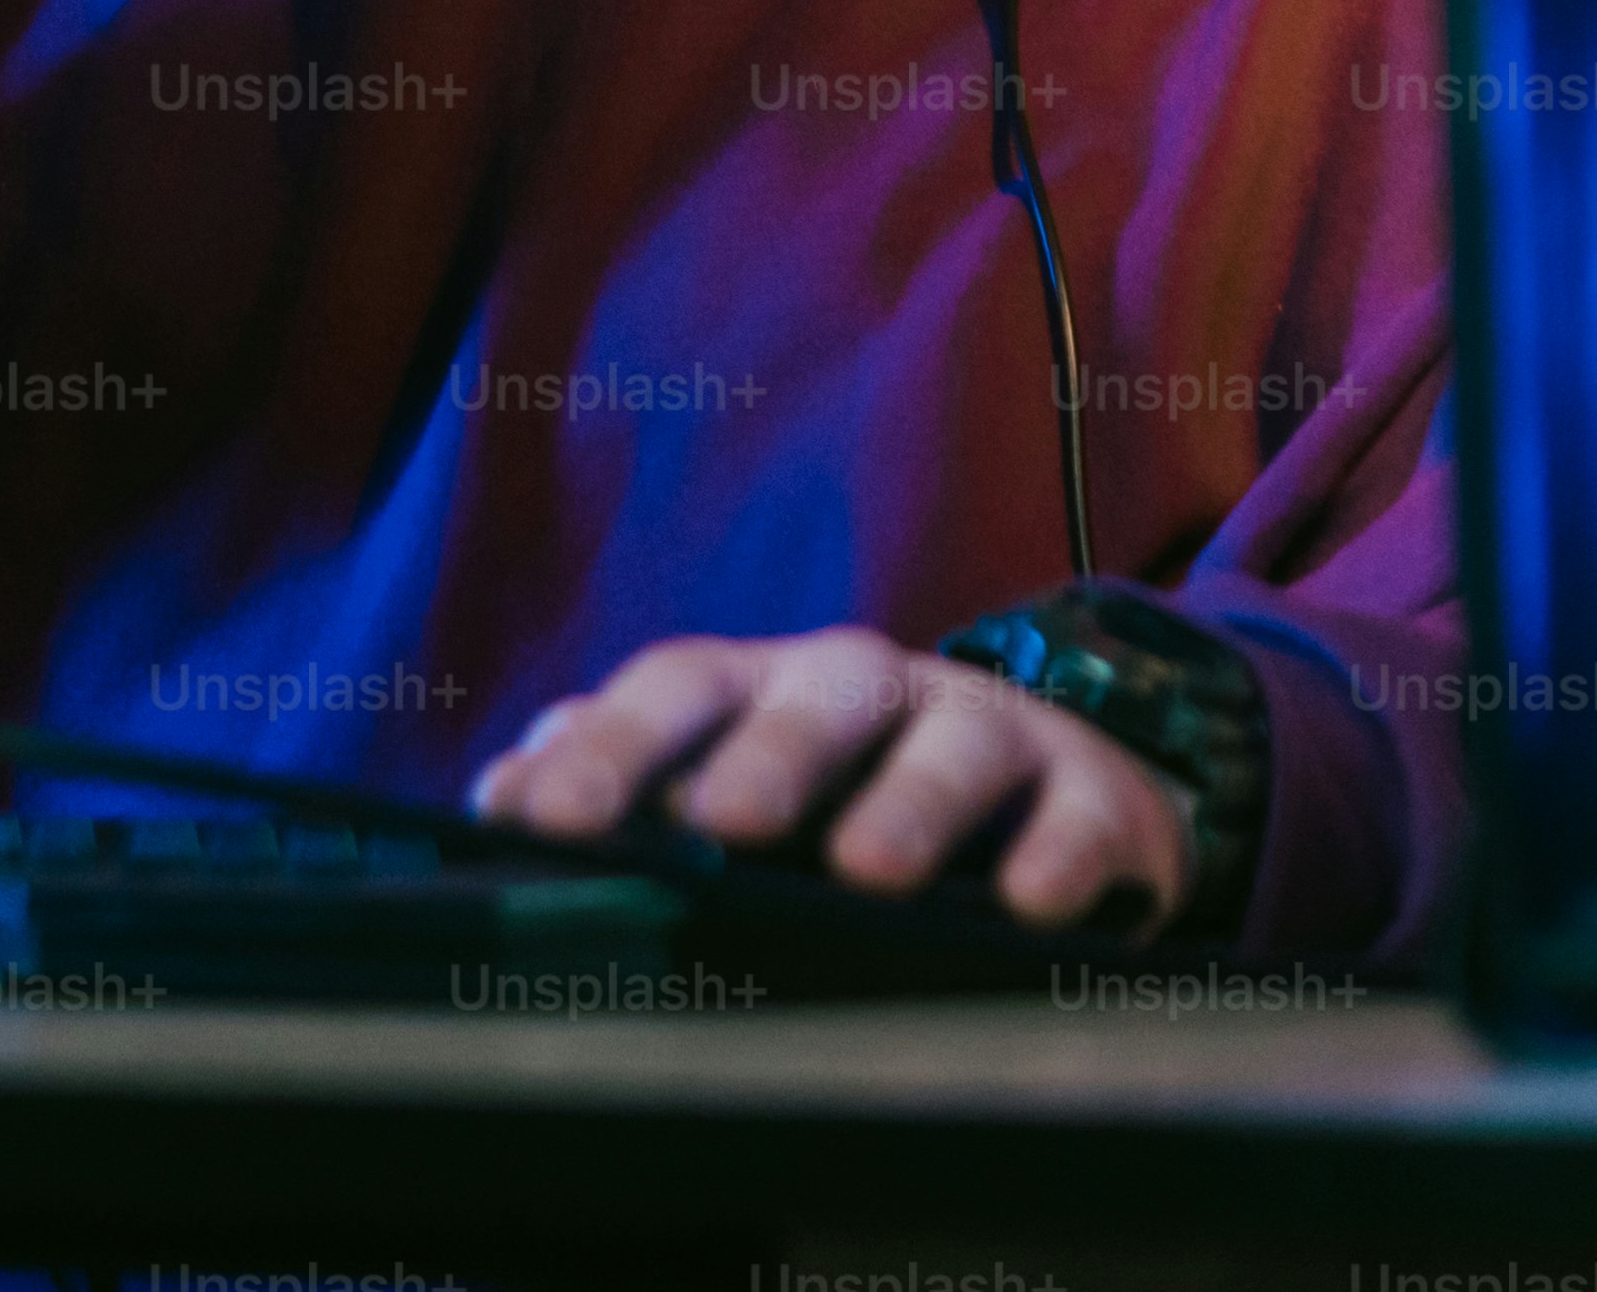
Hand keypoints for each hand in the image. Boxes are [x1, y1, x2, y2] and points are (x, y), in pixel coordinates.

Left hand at [470, 624, 1190, 931]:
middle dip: (765, 755)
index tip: (536, 819)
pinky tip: (1032, 907)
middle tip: (719, 822)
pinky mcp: (1097, 798)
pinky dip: (1058, 857)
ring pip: (950, 748)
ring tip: (870, 872)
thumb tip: (500, 795)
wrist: (1064, 793)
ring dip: (908, 806)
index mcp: (769, 689)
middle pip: (817, 697)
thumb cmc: (862, 801)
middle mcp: (876, 691)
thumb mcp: (749, 783)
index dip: (608, 749)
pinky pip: (1080, 816)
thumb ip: (630, 785)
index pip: (678, 689)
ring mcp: (991, 736)